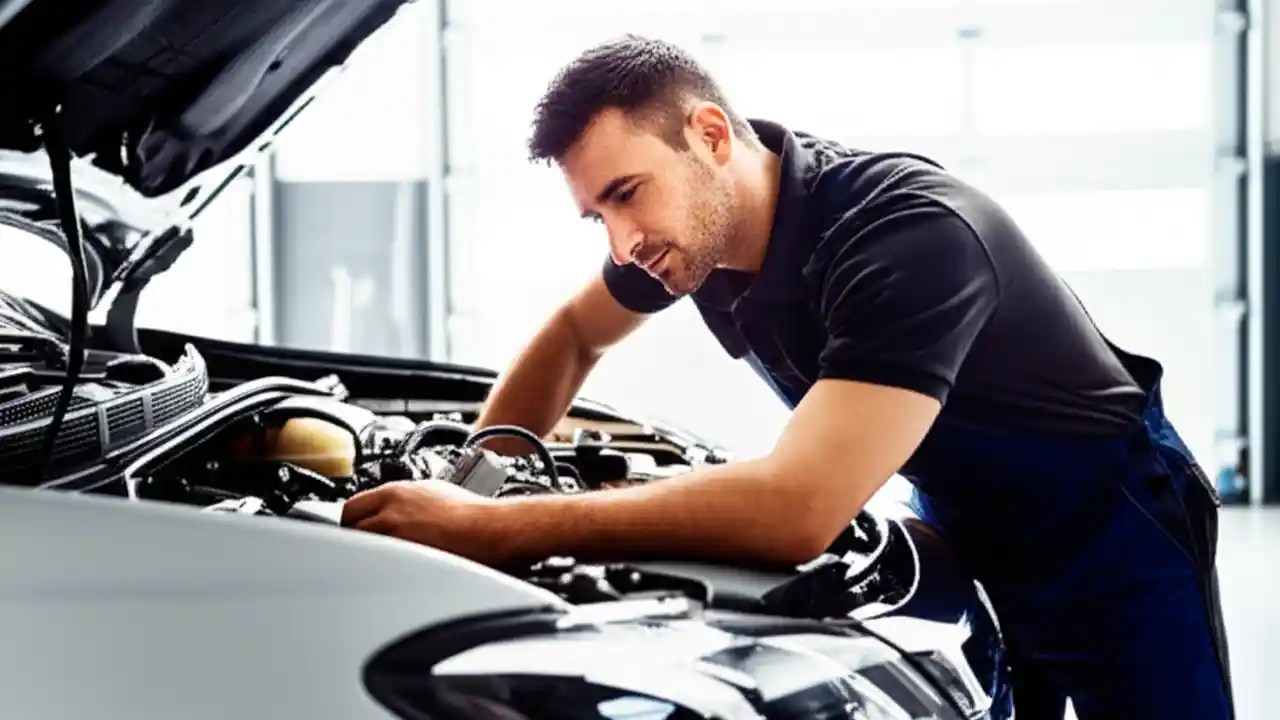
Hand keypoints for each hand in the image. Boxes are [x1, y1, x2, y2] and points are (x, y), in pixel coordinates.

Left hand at [340, 481, 505, 565]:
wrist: (489, 529)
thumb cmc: (471, 512)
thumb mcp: (430, 489)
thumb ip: (401, 497)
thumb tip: (388, 505)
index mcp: (394, 493)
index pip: (351, 507)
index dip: (352, 518)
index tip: (355, 524)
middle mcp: (390, 515)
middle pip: (351, 529)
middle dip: (355, 535)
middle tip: (366, 542)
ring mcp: (396, 540)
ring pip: (364, 549)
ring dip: (369, 552)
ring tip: (384, 555)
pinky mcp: (405, 561)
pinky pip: (382, 566)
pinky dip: (384, 567)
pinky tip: (397, 566)